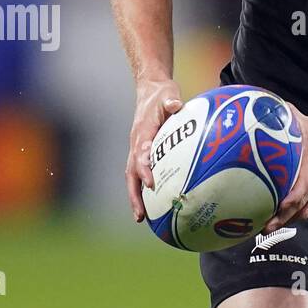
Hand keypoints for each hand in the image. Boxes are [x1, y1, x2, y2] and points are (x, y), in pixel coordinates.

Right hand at [125, 77, 182, 220]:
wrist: (150, 89)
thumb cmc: (162, 94)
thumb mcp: (167, 94)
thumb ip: (170, 101)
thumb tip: (176, 105)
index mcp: (142, 132)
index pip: (141, 154)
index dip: (145, 169)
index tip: (152, 183)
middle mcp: (136, 144)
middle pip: (131, 174)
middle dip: (134, 195)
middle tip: (140, 215)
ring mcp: (136, 149)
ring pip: (132, 177)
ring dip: (135, 197)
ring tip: (141, 218)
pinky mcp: (141, 152)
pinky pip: (139, 174)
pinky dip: (143, 190)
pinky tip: (154, 205)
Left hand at [262, 109, 307, 231]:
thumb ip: (289, 117)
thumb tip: (265, 107)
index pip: (303, 186)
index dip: (290, 200)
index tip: (276, 208)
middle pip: (300, 206)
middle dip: (282, 219)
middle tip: (263, 228)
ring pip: (304, 211)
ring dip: (287, 221)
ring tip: (267, 228)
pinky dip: (294, 215)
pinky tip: (281, 219)